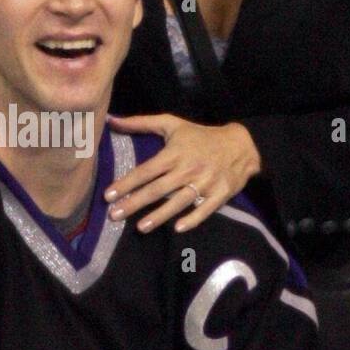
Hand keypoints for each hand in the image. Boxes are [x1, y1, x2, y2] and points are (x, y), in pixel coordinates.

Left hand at [104, 114, 260, 232]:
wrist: (241, 144)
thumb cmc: (200, 135)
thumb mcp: (172, 124)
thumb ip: (141, 123)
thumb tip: (111, 120)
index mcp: (175, 153)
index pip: (146, 171)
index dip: (126, 183)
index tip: (108, 195)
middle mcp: (188, 169)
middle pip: (158, 189)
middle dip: (134, 203)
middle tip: (114, 216)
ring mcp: (205, 182)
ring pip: (179, 202)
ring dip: (159, 216)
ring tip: (140, 227)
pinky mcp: (220, 194)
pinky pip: (205, 209)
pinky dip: (192, 219)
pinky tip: (177, 228)